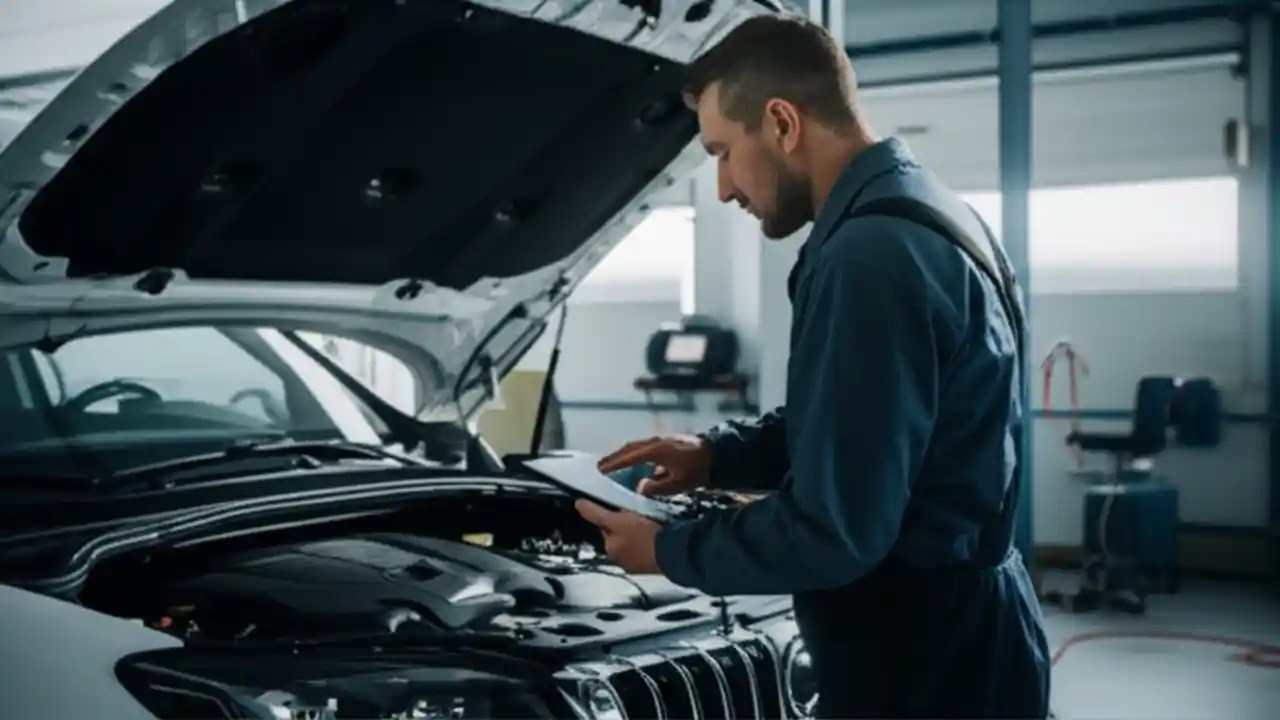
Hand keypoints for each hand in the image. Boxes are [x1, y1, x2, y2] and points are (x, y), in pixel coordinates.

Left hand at [575, 500, 661, 573]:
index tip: (624, 510)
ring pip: (632, 545)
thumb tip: (578, 504)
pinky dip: (648, 545)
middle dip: (624, 528)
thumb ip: (596, 514)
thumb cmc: (642, 535)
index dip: (613, 517)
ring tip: (649, 526)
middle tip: (637, 516)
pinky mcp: (652, 567)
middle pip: (618, 538)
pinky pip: (646, 552)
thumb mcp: (617, 520)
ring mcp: (636, 566)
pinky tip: (656, 538)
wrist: (672, 553)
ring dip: (636, 537)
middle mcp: (619, 561)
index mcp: (610, 549)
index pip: (606, 528)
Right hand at [598, 434, 712, 497]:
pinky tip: (635, 464)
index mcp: (655, 451)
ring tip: (613, 464)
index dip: (613, 464)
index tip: (600, 470)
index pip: (629, 457)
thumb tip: (640, 487)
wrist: (717, 454)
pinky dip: (636, 454)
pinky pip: (645, 448)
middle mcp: (655, 443)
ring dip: (624, 455)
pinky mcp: (667, 443)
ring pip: (637, 447)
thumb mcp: (678, 483)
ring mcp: (662, 441)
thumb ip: (657, 487)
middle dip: (614, 457)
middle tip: (600, 466)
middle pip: (629, 449)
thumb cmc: (697, 470)